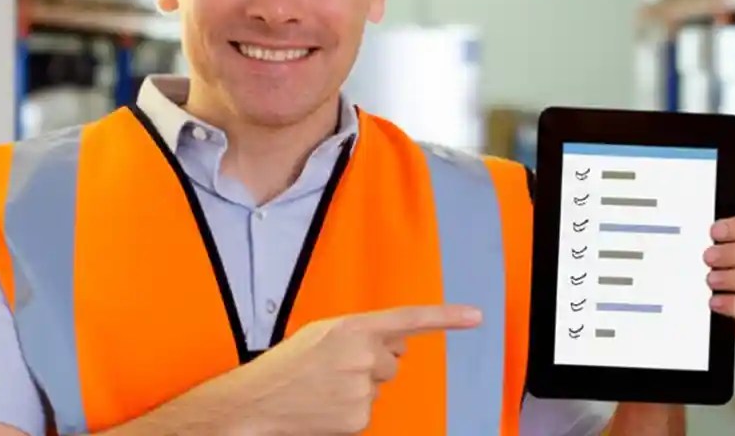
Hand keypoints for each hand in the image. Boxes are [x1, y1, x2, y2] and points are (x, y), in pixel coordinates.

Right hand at [232, 304, 481, 434]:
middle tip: (336, 368)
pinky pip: (370, 410)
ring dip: (360, 387)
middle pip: (393, 360)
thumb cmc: (287, 364)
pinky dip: (351, 410)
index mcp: (353, 328)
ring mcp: (364, 389)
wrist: (258, 402)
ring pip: (379, 387)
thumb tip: (396, 344)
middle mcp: (364, 356)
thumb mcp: (323, 332)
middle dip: (372, 364)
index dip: (447, 317)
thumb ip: (362, 332)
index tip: (476, 316)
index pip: (410, 319)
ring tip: (325, 387)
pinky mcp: (361, 418)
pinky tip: (327, 406)